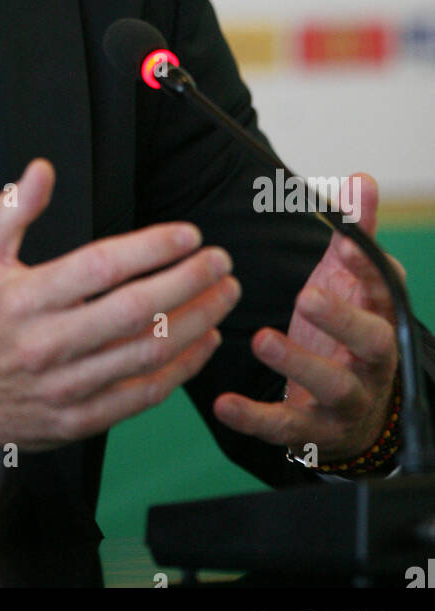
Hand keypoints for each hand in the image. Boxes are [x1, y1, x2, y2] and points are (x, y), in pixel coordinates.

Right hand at [0, 159, 241, 452]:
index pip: (101, 268)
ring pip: (146, 352)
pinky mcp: (79, 419)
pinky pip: (141, 395)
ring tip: (223, 294)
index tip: (187, 235)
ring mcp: (66, 385)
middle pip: (134, 310)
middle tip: (220, 261)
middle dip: (188, 281)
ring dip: (196, 321)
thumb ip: (12, 210)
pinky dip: (180, 370)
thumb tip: (42, 170)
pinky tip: (204, 343)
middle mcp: (48, 343)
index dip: (151, 249)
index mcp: (26, 298)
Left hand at [213, 172, 402, 465]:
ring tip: (261, 339)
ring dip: (298, 363)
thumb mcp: (351, 282)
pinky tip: (225, 404)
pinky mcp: (315, 432)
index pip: (385, 290)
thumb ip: (356, 234)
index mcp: (381, 317)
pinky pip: (288, 426)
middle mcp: (373, 362)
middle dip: (342, 319)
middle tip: (307, 295)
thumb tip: (363, 179)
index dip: (368, 268)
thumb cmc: (348, 332)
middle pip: (373, 341)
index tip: (347, 244)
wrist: (356, 416)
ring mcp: (347, 400)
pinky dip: (256, 417)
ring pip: (333, 386)